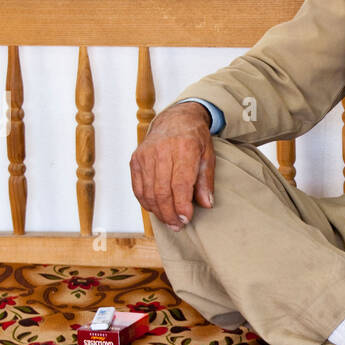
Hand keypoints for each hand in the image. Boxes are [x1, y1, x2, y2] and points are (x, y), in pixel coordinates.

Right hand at [129, 102, 214, 229]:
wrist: (175, 119)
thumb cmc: (194, 138)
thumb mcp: (208, 156)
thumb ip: (206, 181)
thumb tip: (206, 204)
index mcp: (184, 149)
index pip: (180, 185)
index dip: (182, 206)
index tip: (186, 219)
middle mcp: (162, 151)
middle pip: (162, 192)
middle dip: (170, 214)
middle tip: (178, 225)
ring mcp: (146, 155)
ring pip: (148, 192)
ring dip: (158, 211)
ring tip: (169, 221)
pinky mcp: (136, 159)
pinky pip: (138, 187)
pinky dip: (146, 202)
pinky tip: (156, 209)